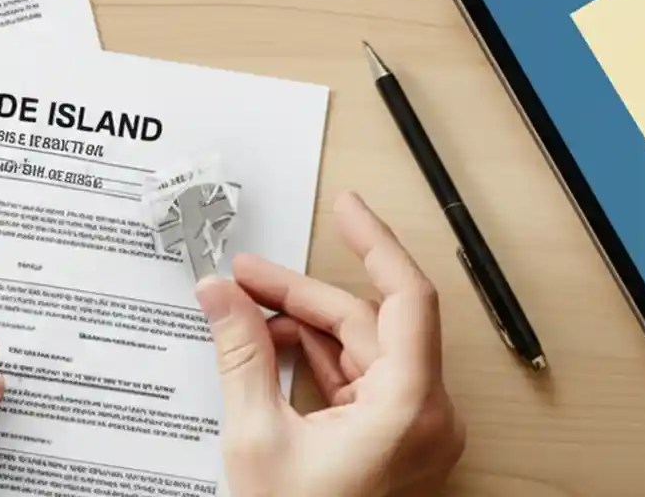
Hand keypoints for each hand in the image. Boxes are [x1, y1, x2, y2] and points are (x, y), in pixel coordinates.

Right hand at [197, 191, 464, 496]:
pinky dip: (315, 358)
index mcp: (409, 409)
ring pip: (360, 347)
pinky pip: (358, 376)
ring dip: (303, 325)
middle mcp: (424, 415)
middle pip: (369, 322)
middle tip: (246, 275)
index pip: (407, 297)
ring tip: (246, 311)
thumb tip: (220, 297)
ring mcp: (411, 428)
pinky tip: (270, 345)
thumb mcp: (257, 436)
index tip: (349, 208)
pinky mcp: (392, 437)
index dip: (375, 241)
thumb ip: (239, 352)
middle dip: (301, 295)